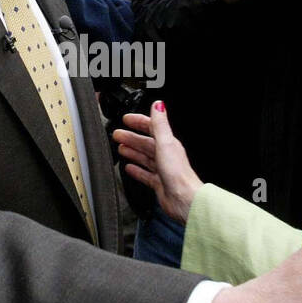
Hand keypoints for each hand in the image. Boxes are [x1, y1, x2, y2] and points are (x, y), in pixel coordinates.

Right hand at [112, 101, 201, 222]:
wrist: (183, 198)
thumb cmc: (177, 173)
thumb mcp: (166, 143)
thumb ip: (160, 124)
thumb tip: (159, 104)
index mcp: (168, 143)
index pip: (151, 127)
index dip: (139, 122)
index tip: (127, 118)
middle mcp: (166, 155)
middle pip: (145, 142)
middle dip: (131, 137)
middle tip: (117, 134)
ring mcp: (162, 169)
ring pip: (144, 157)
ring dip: (132, 152)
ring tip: (121, 148)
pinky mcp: (159, 183)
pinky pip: (145, 174)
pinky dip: (136, 170)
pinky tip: (129, 168)